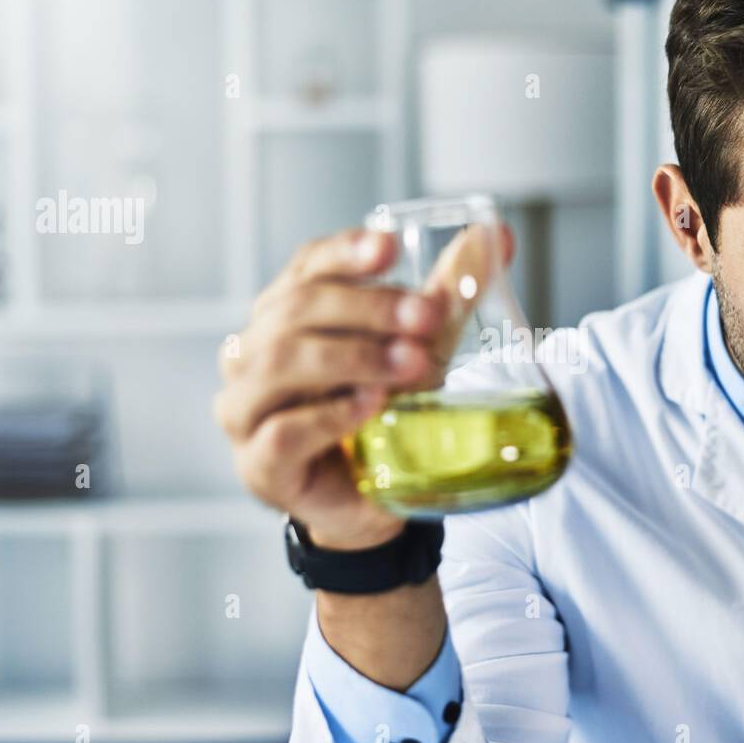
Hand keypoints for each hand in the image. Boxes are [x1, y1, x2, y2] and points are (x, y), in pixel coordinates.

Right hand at [214, 227, 445, 549]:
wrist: (367, 502)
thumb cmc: (380, 415)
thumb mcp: (418, 350)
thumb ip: (448, 298)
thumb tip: (498, 239)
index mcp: (286, 313)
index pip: (306, 267)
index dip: (345, 253)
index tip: (389, 248)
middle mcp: (252, 352)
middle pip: (297, 309)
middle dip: (367, 308)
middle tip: (426, 317)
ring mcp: (245, 409)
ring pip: (281, 363)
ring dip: (352, 357)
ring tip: (410, 363)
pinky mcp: (259, 465)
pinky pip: (282, 432)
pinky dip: (328, 415)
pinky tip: (370, 406)